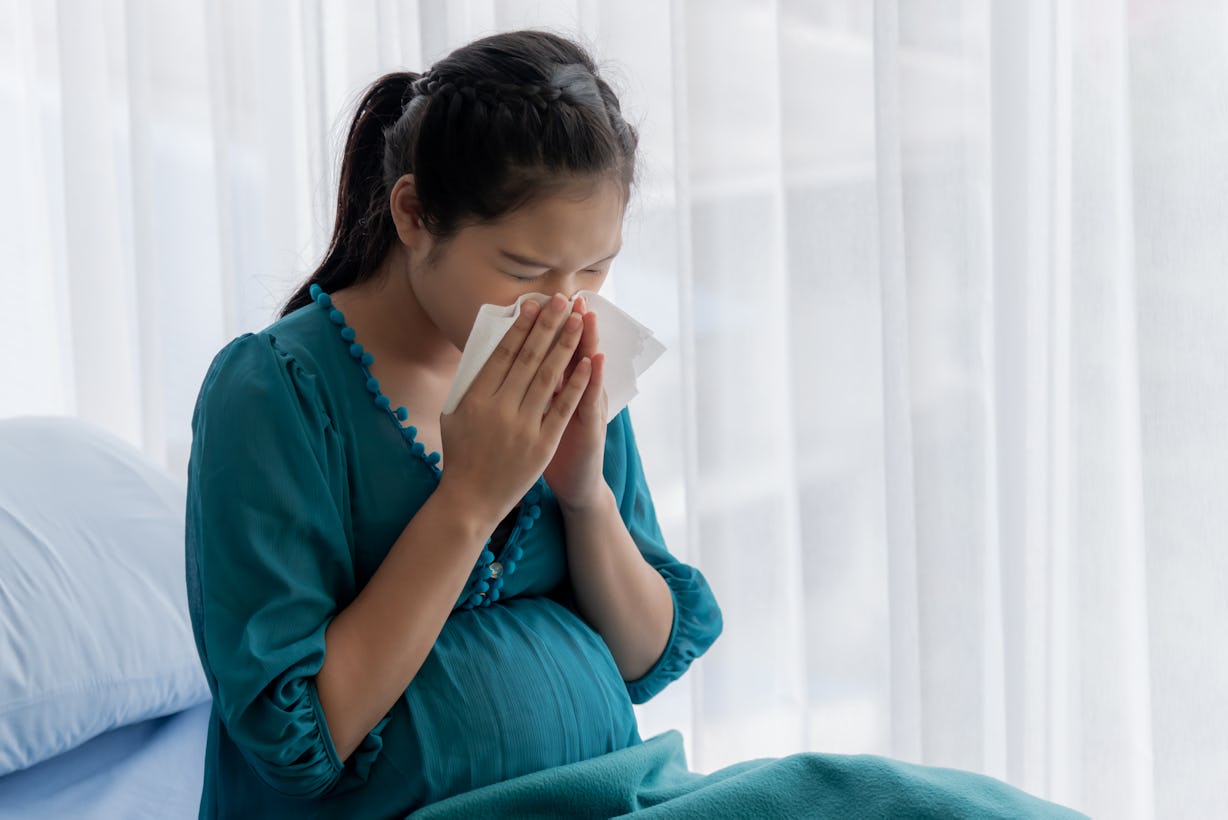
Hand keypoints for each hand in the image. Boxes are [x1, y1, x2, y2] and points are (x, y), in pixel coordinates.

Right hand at [438, 293, 592, 526]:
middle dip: (547, 325)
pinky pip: (563, 408)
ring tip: (576, 319)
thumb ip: (469, 385)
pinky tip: (588, 361)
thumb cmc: (461, 454)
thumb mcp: (453, 415)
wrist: (471, 499)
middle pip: (528, 358)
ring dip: (565, 345)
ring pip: (548, 377)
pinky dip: (576, 383)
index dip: (520, 328)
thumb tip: (487, 352)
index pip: (502, 354)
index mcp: (476, 398)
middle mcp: (500, 408)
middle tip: (560, 299)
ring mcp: (523, 426)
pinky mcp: (543, 444)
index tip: (532, 305)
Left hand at [544, 296, 609, 511]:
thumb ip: (530, 389)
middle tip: (570, 296)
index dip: (548, 326)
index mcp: (559, 387)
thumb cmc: (549, 449)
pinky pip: (591, 401)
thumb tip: (509, 360)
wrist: (576, 484)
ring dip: (587, 341)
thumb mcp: (540, 415)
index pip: (552, 350)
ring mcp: (587, 407)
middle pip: (572, 352)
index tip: (542, 299)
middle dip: (568, 324)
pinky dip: (592, 379)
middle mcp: (577, 392)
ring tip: (587, 316)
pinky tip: (595, 359)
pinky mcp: (592, 427)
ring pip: (587, 369)